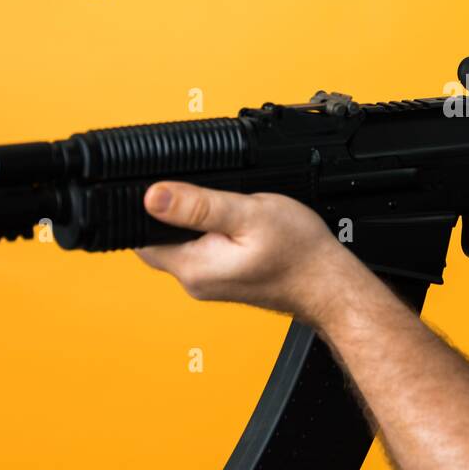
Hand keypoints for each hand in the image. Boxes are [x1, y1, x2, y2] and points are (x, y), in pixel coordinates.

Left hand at [134, 181, 363, 328]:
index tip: (157, 185)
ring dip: (190, 221)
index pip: (139, 235)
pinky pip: (200, 251)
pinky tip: (230, 222)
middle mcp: (195, 280)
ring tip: (220, 205)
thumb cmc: (300, 253)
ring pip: (180, 244)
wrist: (329, 284)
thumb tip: (152, 196)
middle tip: (198, 191)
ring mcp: (209, 282)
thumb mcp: (249, 214)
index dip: (140, 207)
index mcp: (193, 267)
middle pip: (156, 239)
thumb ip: (199, 206)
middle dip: (167, 212)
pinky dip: (208, 233)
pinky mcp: (223, 279)